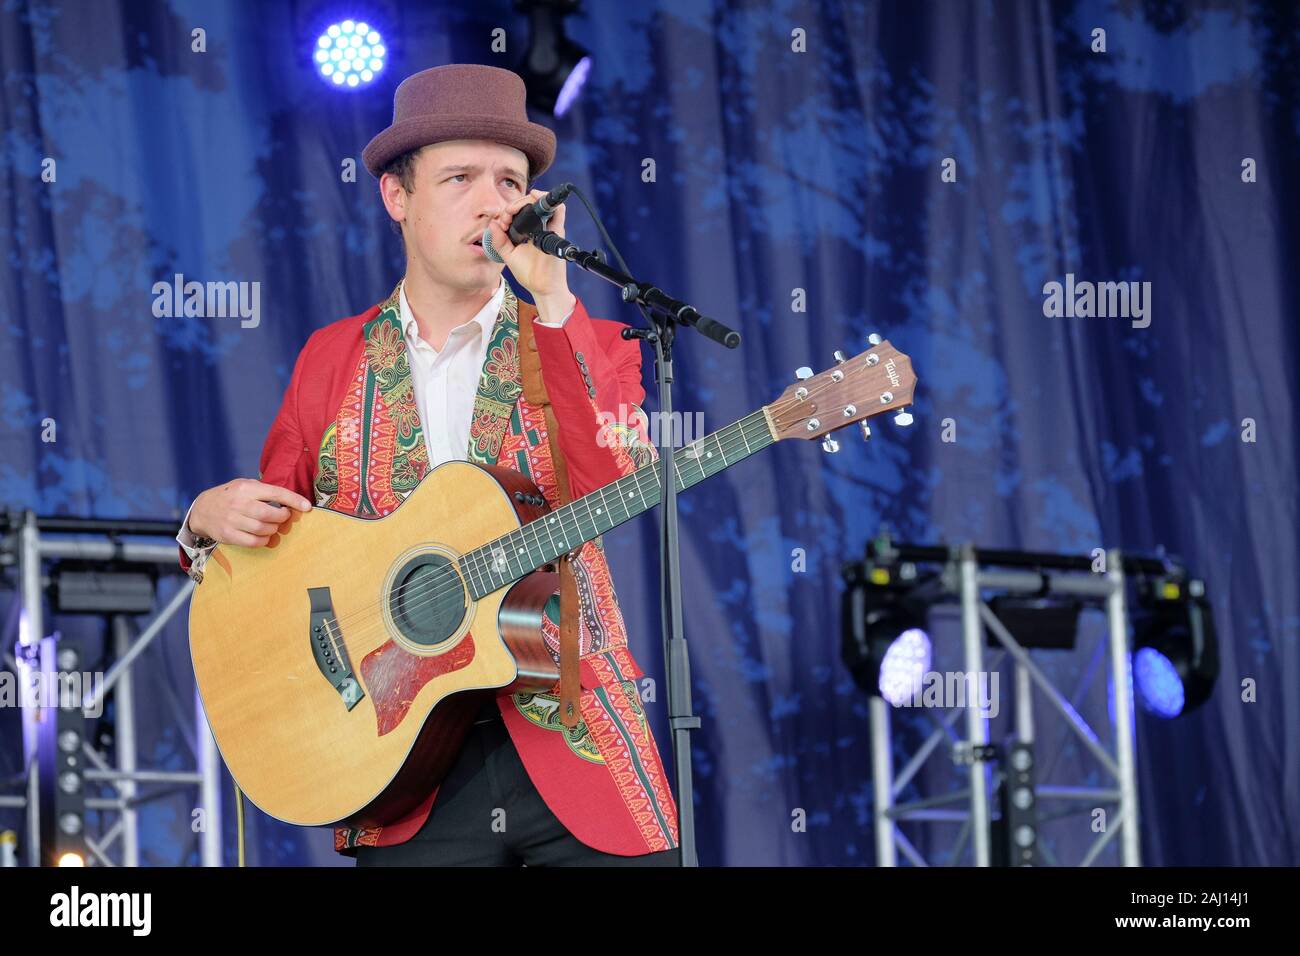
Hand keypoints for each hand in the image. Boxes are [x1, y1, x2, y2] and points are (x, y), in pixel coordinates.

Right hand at [187, 479, 311, 547]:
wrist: (202, 509)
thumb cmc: (230, 496)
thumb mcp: (244, 485)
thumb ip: (264, 491)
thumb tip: (291, 501)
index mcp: (245, 488)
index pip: (275, 493)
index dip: (293, 500)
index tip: (307, 507)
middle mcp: (238, 504)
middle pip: (270, 514)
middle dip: (282, 517)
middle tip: (284, 516)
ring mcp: (232, 520)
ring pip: (263, 529)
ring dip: (274, 529)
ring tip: (273, 526)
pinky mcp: (228, 535)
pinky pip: (253, 542)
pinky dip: (264, 540)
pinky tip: (265, 536)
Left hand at [484, 188, 573, 309]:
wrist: (544, 287)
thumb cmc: (530, 274)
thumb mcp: (509, 255)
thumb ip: (499, 241)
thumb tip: (492, 224)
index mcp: (528, 231)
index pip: (519, 211)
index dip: (508, 211)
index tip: (501, 223)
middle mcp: (540, 227)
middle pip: (529, 203)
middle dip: (515, 205)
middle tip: (506, 217)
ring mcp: (550, 227)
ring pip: (542, 201)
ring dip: (527, 199)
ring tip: (515, 209)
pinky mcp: (558, 230)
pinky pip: (559, 209)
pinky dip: (547, 200)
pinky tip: (535, 198)